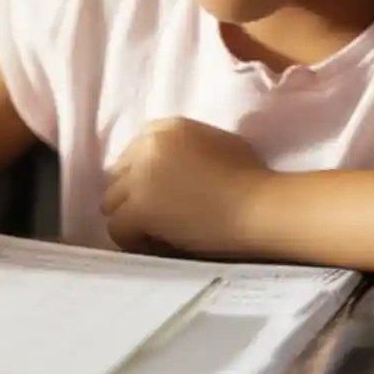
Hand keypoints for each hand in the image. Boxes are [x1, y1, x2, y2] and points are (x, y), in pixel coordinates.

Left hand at [102, 118, 271, 257]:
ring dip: (131, 218)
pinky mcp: (139, 208)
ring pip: (111, 203)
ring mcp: (140, 177)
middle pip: (118, 177)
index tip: (161, 194)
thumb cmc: (251, 179)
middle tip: (159, 217)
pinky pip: (117, 229)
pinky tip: (157, 245)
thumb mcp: (215, 144)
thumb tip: (164, 167)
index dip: (143, 177)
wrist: (262, 207)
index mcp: (165, 128)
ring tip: (157, 232)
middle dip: (134, 197)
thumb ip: (183, 149)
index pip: (131, 154)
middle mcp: (147, 147)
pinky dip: (133, 240)